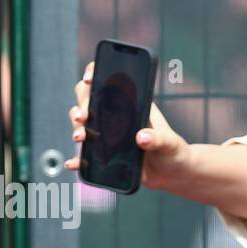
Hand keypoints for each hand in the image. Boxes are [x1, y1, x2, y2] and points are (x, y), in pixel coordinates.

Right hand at [64, 61, 191, 190]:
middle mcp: (115, 115)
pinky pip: (85, 154)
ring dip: (76, 128)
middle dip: (81, 105)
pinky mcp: (104, 153)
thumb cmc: (173, 151)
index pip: (109, 80)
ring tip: (80, 137)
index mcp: (131, 104)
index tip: (90, 79)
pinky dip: (77, 158)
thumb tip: (142, 137)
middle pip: (88, 100)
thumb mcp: (169, 142)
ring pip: (82, 123)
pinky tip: (73, 163)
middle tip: (83, 116)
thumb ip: (157, 138)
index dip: (94, 74)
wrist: (171, 173)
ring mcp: (107, 134)